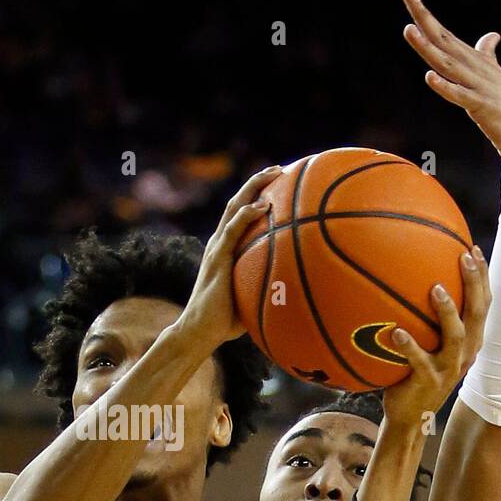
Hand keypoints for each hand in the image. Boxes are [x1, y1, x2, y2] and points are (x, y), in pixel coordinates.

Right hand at [174, 164, 281, 348]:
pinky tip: (264, 205)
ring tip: (274, 173)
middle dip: (258, 182)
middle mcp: (220, 242)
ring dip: (254, 187)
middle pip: (238, 202)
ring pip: (234, 207)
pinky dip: (247, 214)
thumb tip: (301, 289)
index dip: (257, 195)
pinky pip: (233, 230)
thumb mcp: (252, 297)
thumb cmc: (226, 321)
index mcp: (226, 248)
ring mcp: (217, 248)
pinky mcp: (217, 259)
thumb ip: (270, 286)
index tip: (279, 183)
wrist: (199, 331)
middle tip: (280, 168)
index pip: (240, 213)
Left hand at [382, 247, 489, 426]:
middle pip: (478, 313)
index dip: (482, 277)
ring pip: (456, 336)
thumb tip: (405, 285)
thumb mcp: (426, 346)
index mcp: (468, 342)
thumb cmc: (412, 374)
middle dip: (474, 283)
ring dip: (447, 311)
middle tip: (464, 257)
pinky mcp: (428, 382)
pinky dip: (409, 346)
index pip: (483, 304)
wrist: (408, 416)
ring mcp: (449, 368)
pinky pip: (419, 361)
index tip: (474, 249)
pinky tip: (396, 333)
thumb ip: (424, 321)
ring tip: (435, 288)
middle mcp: (465, 353)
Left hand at [402, 0, 500, 159]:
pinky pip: (460, 95)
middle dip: (424, 19)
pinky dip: (445, 86)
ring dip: (427, 48)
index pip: (444, 34)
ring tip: (409, 29)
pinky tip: (430, 76)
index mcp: (473, 60)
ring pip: (447, 64)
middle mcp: (474, 68)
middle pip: (443, 40)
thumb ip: (488, 55)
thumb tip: (491, 35)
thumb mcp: (495, 75)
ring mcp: (479, 86)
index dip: (426, 16)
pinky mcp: (483, 106)